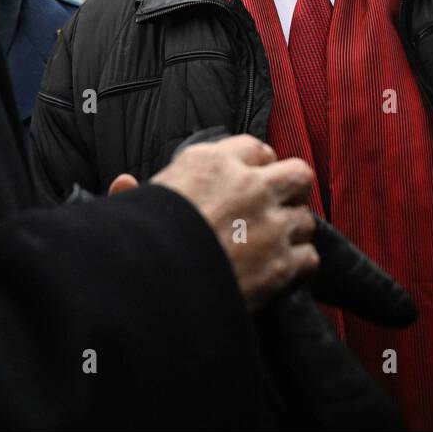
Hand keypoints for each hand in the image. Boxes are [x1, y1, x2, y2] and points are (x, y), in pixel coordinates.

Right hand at [149, 135, 317, 310]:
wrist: (155, 284)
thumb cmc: (142, 241)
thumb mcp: (134, 206)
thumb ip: (134, 192)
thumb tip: (123, 183)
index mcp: (213, 163)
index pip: (255, 148)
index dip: (258, 164)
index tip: (252, 178)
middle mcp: (249, 186)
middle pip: (297, 173)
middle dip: (292, 190)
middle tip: (278, 206)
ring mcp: (270, 224)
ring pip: (306, 218)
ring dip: (293, 233)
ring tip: (275, 245)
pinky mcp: (281, 264)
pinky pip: (309, 257)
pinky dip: (298, 266)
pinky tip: (281, 272)